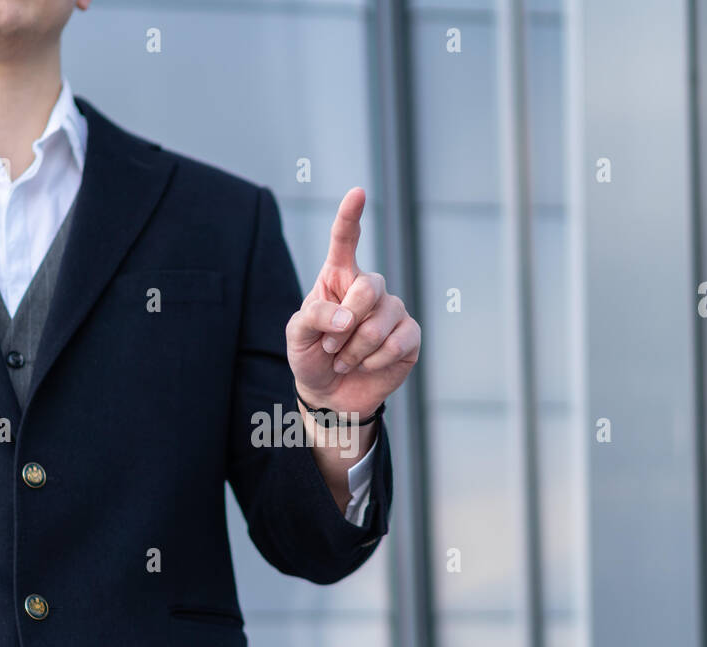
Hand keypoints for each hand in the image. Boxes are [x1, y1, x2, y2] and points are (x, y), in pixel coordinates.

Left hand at [287, 187, 420, 418]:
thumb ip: (314, 317)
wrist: (331, 394)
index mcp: (338, 277)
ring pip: (381, 321)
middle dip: (346, 323)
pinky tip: (367, 366)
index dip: (351, 216)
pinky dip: (376, 360)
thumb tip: (347, 317)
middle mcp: (369, 288)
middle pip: (369, 287)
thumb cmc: (311, 356)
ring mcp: (392, 310)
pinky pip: (398, 342)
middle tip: (330, 347)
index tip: (357, 193)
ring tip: (344, 360)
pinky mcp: (409, 335)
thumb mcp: (297, 335)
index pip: (345, 240)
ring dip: (355, 350)